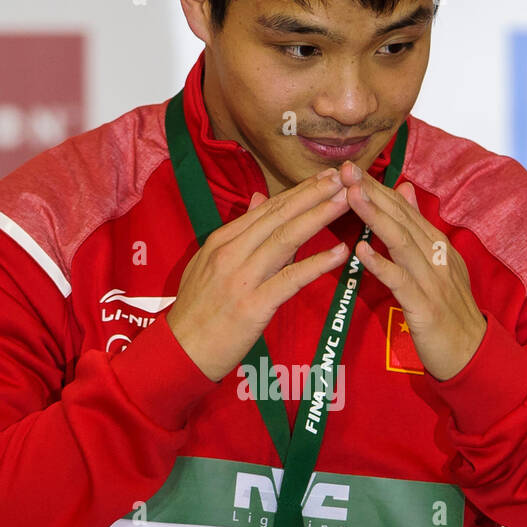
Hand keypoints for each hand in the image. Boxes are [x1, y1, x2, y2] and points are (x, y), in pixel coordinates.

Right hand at [166, 169, 349, 380]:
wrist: (181, 350)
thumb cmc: (197, 310)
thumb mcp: (208, 262)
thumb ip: (238, 232)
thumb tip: (260, 198)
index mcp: (221, 241)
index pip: (267, 209)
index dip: (299, 191)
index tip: (325, 177)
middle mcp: (231, 253)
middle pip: (279, 216)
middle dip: (314, 195)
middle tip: (343, 177)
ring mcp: (242, 278)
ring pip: (286, 239)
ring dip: (319, 217)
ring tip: (345, 202)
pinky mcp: (254, 305)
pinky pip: (291, 279)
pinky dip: (318, 264)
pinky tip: (340, 253)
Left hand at [339, 161, 486, 380]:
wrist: (472, 352)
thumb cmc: (449, 310)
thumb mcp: (438, 263)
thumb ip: (419, 227)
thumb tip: (404, 188)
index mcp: (437, 245)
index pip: (404, 209)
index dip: (377, 188)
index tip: (351, 170)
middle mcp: (436, 256)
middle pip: (401, 218)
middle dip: (372, 192)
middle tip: (345, 170)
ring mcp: (432, 280)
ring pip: (400, 242)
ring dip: (375, 217)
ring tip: (350, 197)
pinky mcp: (425, 306)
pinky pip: (400, 281)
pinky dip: (381, 264)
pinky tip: (361, 250)